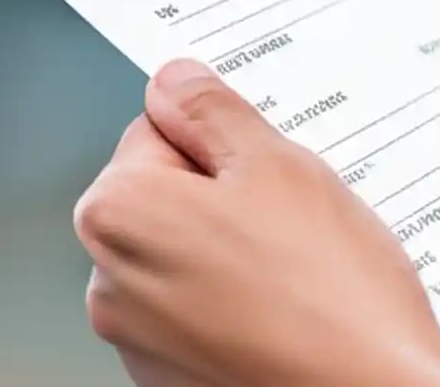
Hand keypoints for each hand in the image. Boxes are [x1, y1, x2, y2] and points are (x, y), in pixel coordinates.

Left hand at [74, 60, 439, 386]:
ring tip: (303, 267)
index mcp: (120, 212)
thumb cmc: (330, 292)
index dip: (226, 140)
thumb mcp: (278, 165)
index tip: (267, 165)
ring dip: (240, 250)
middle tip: (296, 216)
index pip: (160, 129)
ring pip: (194, 254)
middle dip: (230, 195)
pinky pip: (205, 310)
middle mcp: (109, 280)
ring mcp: (140, 339)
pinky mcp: (175, 376)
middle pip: (172, 195)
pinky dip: (243, 302)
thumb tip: (175, 82)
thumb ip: (213, 111)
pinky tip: (295, 307)